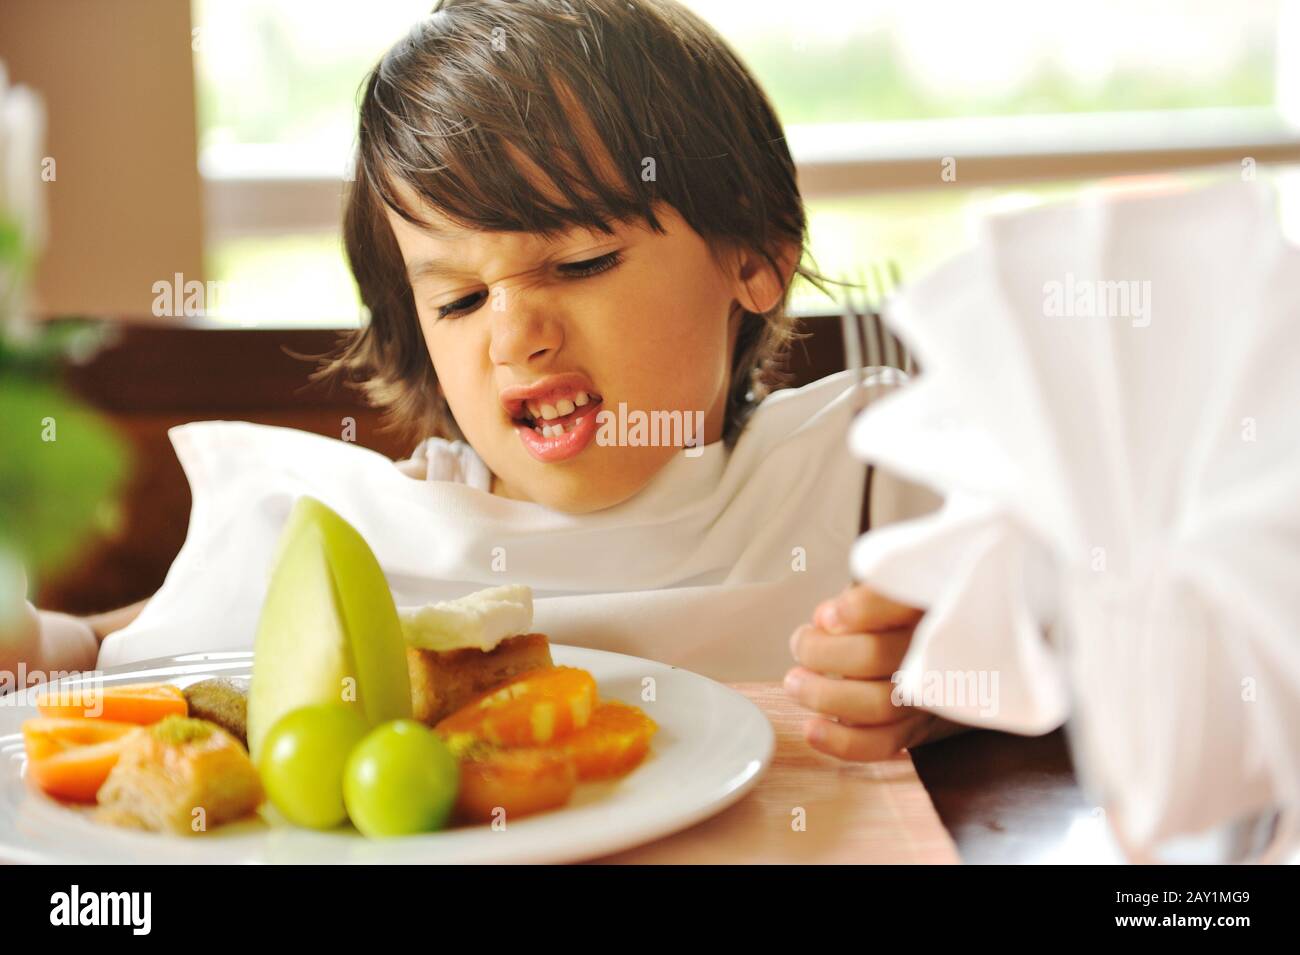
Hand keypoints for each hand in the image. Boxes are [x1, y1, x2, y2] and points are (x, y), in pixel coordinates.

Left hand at [784, 582, 950, 760]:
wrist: (941, 656)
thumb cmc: (897, 615)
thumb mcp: (887, 592)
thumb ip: (859, 599)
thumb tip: (826, 619)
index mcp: (928, 605)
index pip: (901, 603)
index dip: (861, 610)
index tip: (827, 615)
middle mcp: (936, 651)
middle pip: (876, 656)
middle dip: (822, 654)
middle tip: (800, 644)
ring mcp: (930, 695)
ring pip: (879, 703)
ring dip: (824, 696)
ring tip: (795, 682)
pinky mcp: (919, 728)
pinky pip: (883, 744)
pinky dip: (842, 742)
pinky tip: (812, 729)